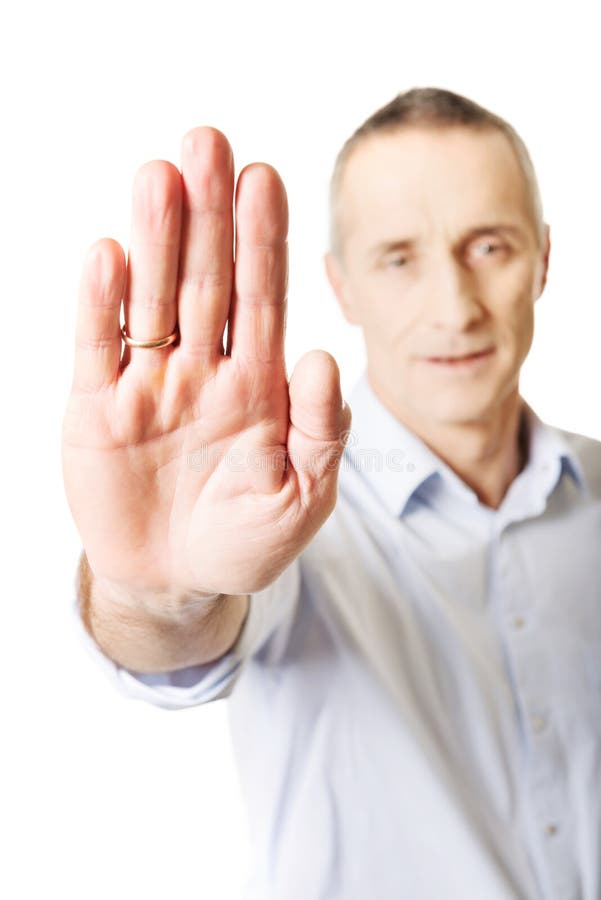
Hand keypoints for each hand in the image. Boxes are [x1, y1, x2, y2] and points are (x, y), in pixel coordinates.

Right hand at [61, 127, 350, 606]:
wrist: (177, 580)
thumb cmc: (246, 538)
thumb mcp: (302, 496)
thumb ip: (320, 430)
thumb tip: (323, 355)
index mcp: (257, 383)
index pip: (261, 297)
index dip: (262, 239)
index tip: (265, 177)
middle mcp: (202, 369)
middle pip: (204, 279)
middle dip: (208, 214)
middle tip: (209, 142)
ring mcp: (148, 384)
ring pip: (151, 299)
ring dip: (154, 239)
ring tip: (160, 176)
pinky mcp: (97, 410)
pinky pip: (97, 348)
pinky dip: (101, 305)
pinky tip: (108, 255)